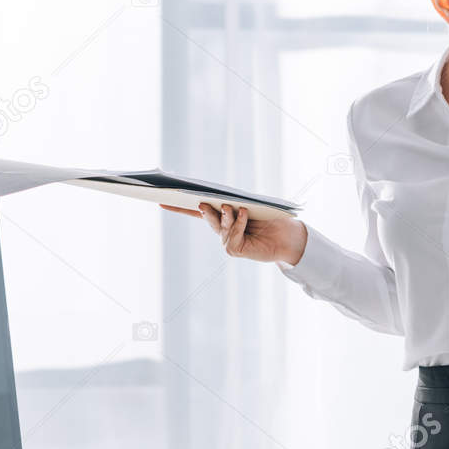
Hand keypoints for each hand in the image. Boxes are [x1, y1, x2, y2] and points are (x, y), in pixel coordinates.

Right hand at [161, 202, 307, 265]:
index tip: (162, 200)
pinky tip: (243, 213)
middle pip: (206, 216)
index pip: (196, 211)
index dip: (179, 207)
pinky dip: (238, 222)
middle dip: (203, 209)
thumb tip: (222, 203)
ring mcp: (226, 241)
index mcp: (222, 217)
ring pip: (219, 225)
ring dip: (225, 215)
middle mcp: (221, 229)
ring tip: (231, 207)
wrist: (287, 235)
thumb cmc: (271, 217)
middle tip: (202, 203)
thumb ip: (234, 204)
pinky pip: (232, 233)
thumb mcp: (250, 206)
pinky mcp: (234, 249)